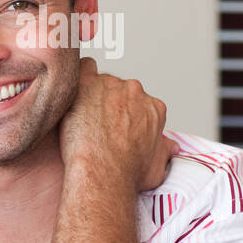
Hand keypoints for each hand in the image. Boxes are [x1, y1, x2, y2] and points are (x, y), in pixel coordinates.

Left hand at [59, 58, 176, 191]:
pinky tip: (71, 93)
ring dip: (90, 96)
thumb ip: (163, 151)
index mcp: (154, 108)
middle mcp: (136, 92)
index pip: (138, 102)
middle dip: (107, 104)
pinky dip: (78, 76)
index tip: (112, 126)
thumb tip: (170, 147)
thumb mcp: (156, 167)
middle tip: (93, 123)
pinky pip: (83, 68)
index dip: (123, 115)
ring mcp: (112, 85)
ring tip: (79, 117)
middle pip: (118, 91)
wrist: (103, 172)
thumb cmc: (127, 174)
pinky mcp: (88, 84)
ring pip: (100, 82)